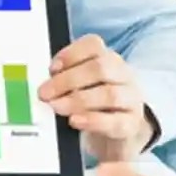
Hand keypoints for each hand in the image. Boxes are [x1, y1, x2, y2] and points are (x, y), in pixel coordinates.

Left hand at [38, 34, 154, 161]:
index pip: (94, 45)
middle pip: (101, 68)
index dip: (71, 54)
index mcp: (108, 59)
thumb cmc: (96, 103)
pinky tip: (75, 121)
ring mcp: (131, 99)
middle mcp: (123, 74)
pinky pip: (116, 121)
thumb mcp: (82, 86)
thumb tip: (44, 84)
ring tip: (57, 107)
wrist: (122, 130)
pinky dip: (93, 121)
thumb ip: (65, 80)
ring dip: (78, 100)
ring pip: (110, 94)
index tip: (52, 68)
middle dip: (68, 80)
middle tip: (46, 93)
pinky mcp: (132, 124)